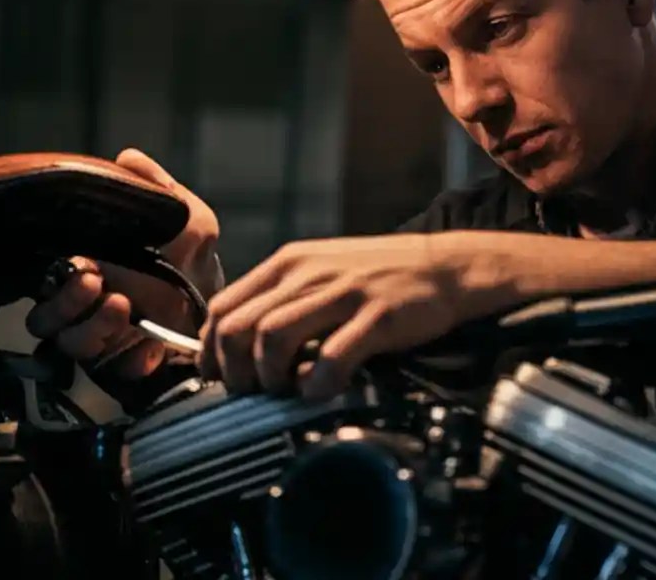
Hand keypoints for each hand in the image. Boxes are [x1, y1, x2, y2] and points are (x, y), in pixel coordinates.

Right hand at [26, 148, 221, 379]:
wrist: (225, 303)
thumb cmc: (193, 258)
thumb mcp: (187, 216)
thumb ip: (159, 187)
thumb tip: (128, 158)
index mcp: (87, 269)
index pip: (45, 278)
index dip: (57, 276)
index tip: (84, 262)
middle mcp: (86, 307)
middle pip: (45, 318)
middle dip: (66, 303)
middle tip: (97, 283)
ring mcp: (103, 340)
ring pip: (70, 345)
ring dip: (93, 329)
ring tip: (124, 308)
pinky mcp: (126, 368)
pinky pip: (114, 374)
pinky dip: (131, 361)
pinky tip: (150, 347)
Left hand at [199, 234, 492, 399]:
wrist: (445, 266)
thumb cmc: (380, 276)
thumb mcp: (321, 272)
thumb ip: (283, 299)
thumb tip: (241, 345)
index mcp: (288, 263)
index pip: (222, 308)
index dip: (210, 351)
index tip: (220, 378)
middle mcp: (307, 273)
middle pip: (237, 327)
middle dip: (235, 372)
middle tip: (252, 393)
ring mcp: (343, 293)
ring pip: (271, 338)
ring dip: (269, 377)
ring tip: (285, 391)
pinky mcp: (377, 316)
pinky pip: (330, 358)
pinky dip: (316, 384)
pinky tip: (321, 391)